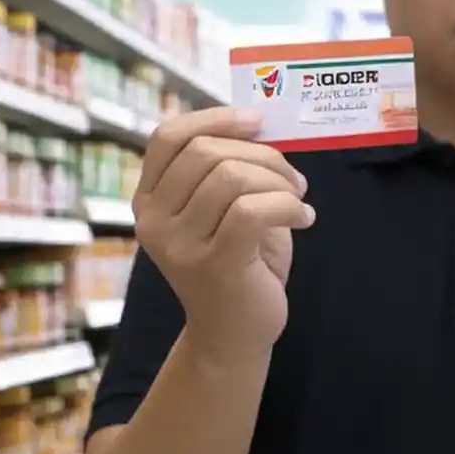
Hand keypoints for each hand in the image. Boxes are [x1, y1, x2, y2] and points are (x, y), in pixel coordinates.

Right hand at [133, 107, 314, 365]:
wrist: (234, 334)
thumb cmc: (237, 263)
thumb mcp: (221, 209)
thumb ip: (226, 169)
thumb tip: (259, 122)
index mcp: (150, 200)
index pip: (167, 137)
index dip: (214, 119)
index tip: (257, 122)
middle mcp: (154, 221)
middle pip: (206, 152)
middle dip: (263, 155)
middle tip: (294, 178)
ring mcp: (180, 245)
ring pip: (232, 177)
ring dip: (280, 181)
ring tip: (299, 200)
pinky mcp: (215, 265)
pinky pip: (253, 211)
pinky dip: (288, 206)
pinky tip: (305, 220)